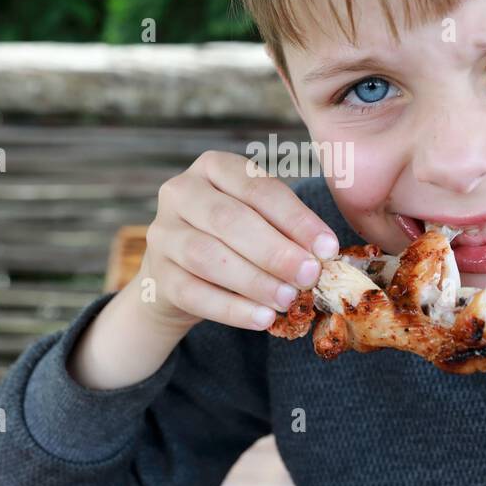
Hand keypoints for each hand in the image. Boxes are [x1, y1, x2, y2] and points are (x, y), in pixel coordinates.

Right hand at [137, 151, 339, 332]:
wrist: (185, 274)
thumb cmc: (235, 238)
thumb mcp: (260, 220)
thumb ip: (288, 230)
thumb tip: (324, 254)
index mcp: (214, 167)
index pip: (257, 188)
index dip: (296, 219)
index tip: (328, 248)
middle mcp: (180, 192)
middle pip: (229, 219)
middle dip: (274, 251)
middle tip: (310, 275)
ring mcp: (162, 234)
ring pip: (207, 257)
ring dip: (254, 281)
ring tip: (289, 299)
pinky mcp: (158, 275)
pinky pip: (194, 294)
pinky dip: (232, 309)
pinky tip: (263, 318)